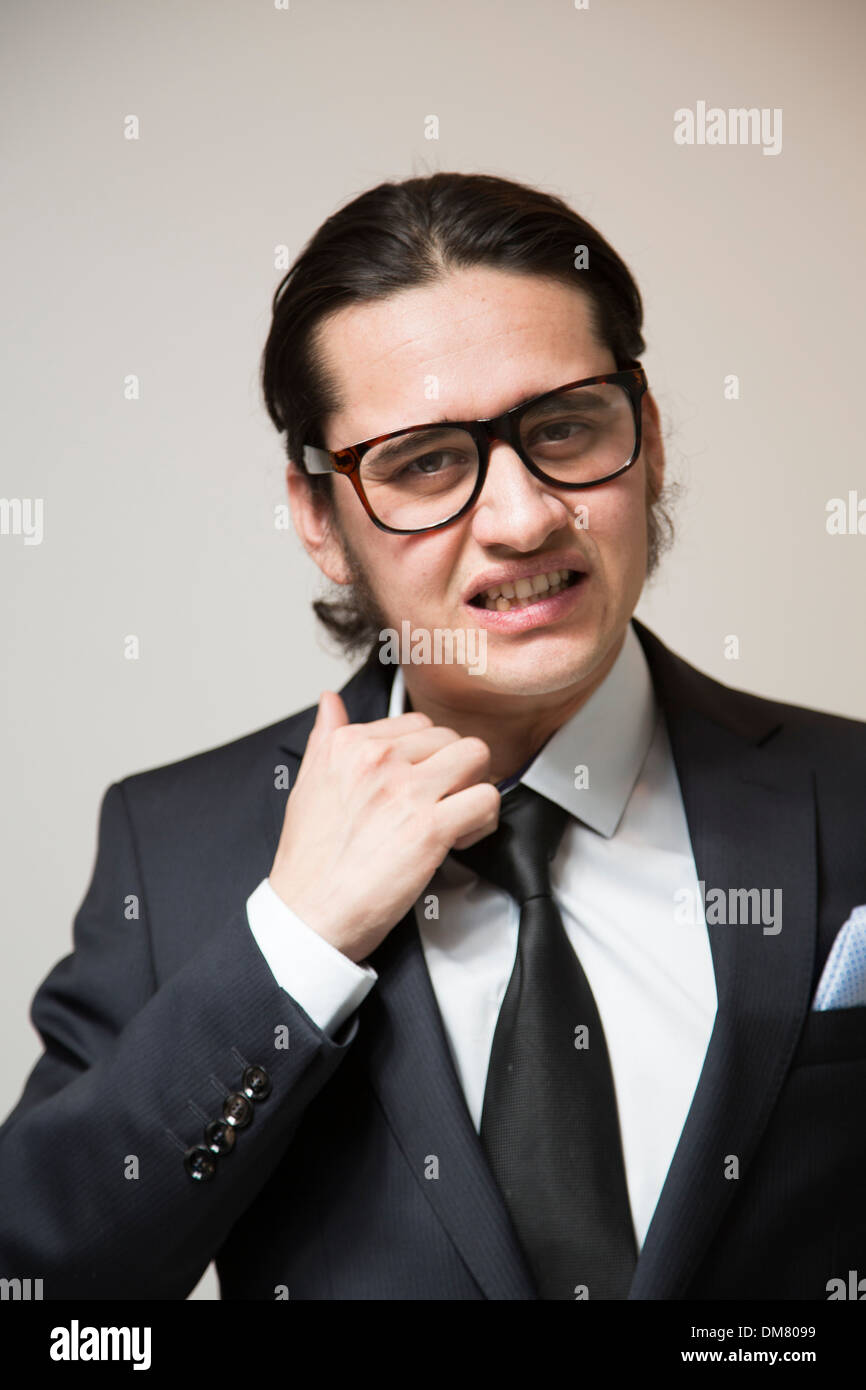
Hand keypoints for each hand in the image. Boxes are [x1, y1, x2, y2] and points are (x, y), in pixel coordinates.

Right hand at [268, 690, 499, 962]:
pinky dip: (482, 821)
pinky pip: (486, 800)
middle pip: (451, 737)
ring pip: (476, 758)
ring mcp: (405, 791)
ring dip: (473, 787)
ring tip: (455, 816)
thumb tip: (331, 703)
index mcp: (348, 745)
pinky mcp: (430, 828)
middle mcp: (378, 760)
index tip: (421, 783)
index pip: (416, 724)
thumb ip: (325, 738)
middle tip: (441, 803)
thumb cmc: (310, 863)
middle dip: (454, 771)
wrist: (309, 915)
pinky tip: (459, 838)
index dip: (427, 757)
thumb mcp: (307, 785)